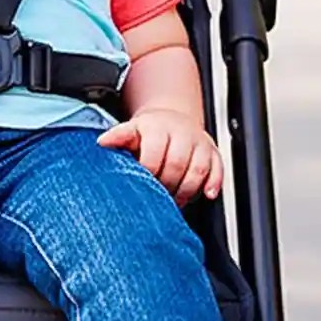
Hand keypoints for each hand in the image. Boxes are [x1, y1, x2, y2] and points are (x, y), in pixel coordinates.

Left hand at [96, 108, 223, 206]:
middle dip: (166, 186)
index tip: (142, 186)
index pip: (153, 155)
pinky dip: (214, 183)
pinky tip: (206, 194)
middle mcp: (181, 133)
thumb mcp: (131, 131)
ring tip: (175, 201)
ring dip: (187, 190)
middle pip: (176, 165)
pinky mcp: (213, 152)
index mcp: (157, 129)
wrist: (173, 120)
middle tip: (158, 197)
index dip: (147, 174)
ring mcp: (199, 143)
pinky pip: (218, 169)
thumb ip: (118, 137)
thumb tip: (102, 142)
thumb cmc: (149, 132)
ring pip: (197, 170)